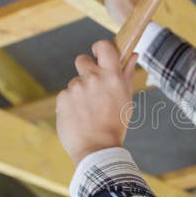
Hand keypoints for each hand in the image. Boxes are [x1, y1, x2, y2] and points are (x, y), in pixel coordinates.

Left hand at [56, 40, 138, 165]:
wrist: (97, 149)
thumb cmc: (116, 125)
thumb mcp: (126, 99)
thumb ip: (127, 74)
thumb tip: (133, 55)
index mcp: (112, 77)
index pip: (104, 46)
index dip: (100, 48)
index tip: (99, 54)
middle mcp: (93, 78)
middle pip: (82, 60)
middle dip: (86, 69)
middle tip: (92, 87)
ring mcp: (76, 88)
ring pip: (75, 82)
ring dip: (80, 91)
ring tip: (88, 111)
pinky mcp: (62, 98)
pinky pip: (66, 95)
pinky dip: (70, 104)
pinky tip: (79, 116)